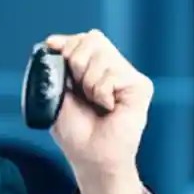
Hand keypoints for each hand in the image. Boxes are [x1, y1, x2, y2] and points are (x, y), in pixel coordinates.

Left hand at [43, 29, 153, 193]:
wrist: (90, 156)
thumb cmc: (73, 130)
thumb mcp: (57, 92)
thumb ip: (56, 65)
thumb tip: (52, 40)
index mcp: (92, 66)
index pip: (82, 38)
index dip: (66, 47)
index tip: (59, 63)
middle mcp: (112, 66)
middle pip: (91, 39)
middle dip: (75, 64)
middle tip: (80, 92)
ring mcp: (127, 75)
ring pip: (101, 55)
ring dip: (88, 83)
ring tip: (95, 103)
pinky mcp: (140, 86)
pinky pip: (113, 75)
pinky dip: (101, 93)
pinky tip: (108, 108)